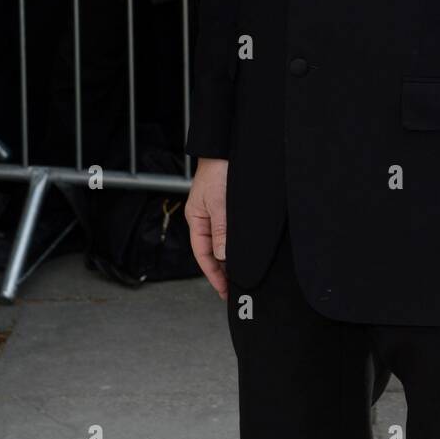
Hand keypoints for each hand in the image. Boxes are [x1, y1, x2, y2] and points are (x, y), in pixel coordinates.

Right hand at [185, 157, 228, 298]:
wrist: (225, 148)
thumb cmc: (217, 171)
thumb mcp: (218, 204)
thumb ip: (221, 231)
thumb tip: (223, 257)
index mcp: (196, 220)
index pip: (203, 254)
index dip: (214, 274)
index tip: (224, 290)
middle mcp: (204, 219)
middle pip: (211, 252)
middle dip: (222, 271)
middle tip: (235, 289)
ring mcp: (215, 213)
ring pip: (222, 243)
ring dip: (230, 259)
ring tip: (242, 276)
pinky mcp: (227, 207)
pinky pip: (230, 232)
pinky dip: (235, 244)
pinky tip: (243, 252)